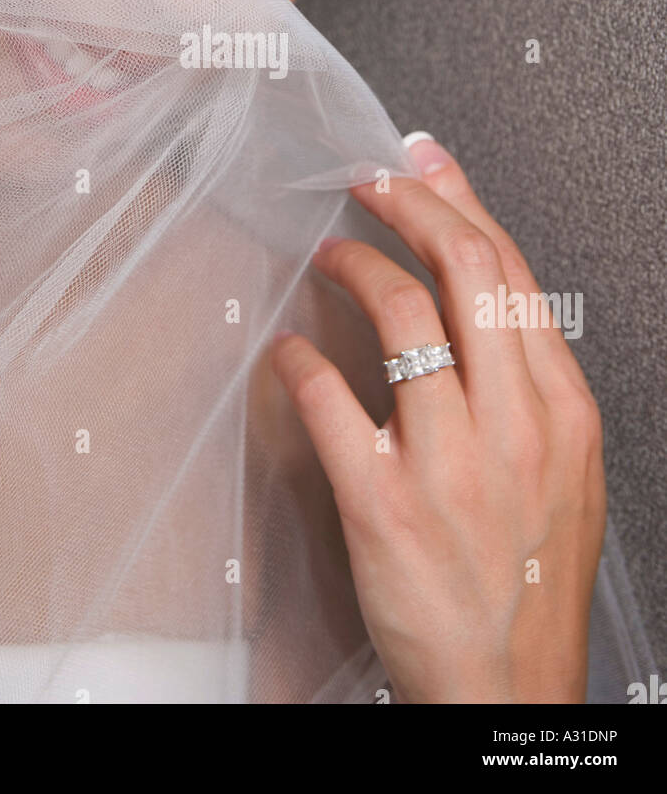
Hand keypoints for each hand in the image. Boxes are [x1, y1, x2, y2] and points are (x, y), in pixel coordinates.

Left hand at [270, 136, 605, 703]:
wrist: (508, 693)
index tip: (421, 159)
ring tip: (328, 256)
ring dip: (352, 265)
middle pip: (462, 270)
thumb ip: (526, 383)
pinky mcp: (384, 505)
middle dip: (408, 202)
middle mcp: (514, 425)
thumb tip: (475, 295)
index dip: (459, 199)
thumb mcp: (563, 470)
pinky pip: (329, 400)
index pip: (511, 271)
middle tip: (365, 180)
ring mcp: (450, 464)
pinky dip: (300, 360)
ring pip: (399, 315)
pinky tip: (288, 349)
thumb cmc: (528, 577)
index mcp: (561, 410)